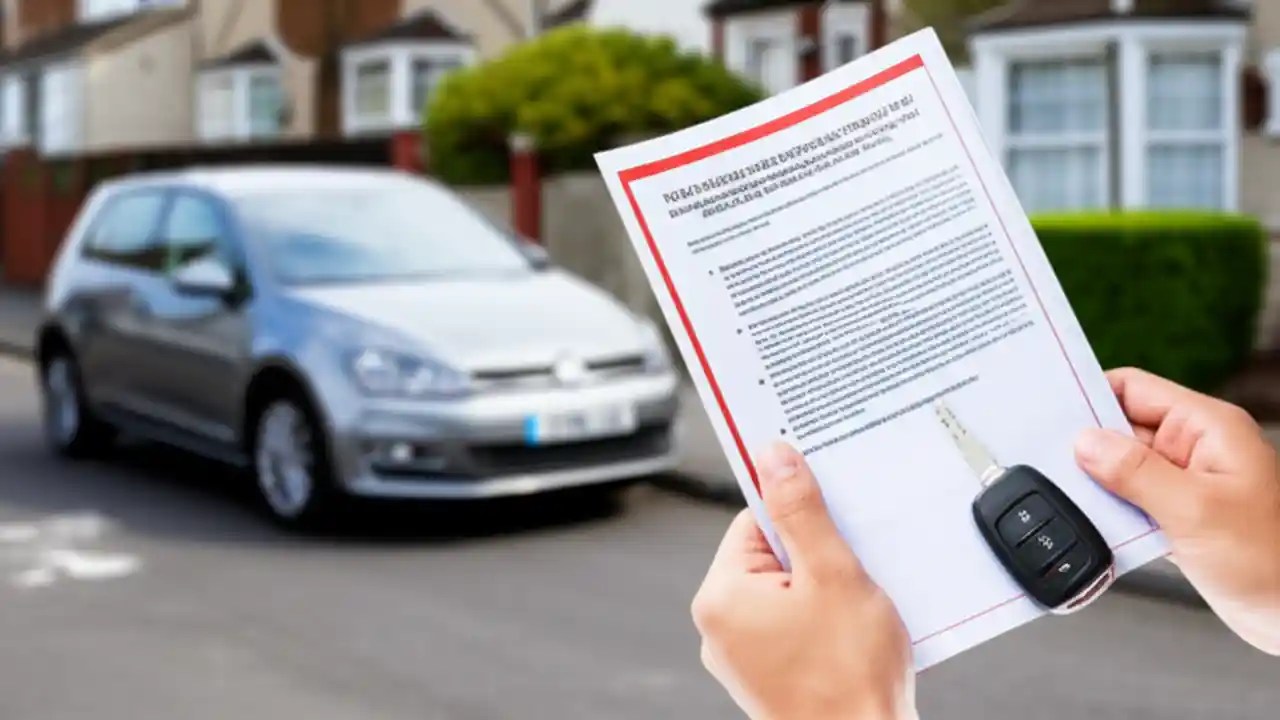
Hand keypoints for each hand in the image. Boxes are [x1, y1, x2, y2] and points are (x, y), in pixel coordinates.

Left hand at [692, 442, 916, 719]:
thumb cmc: (850, 678)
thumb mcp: (833, 574)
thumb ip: (801, 510)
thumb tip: (773, 456)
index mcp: (720, 596)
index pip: (754, 521)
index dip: (799, 517)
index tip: (832, 520)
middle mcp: (718, 627)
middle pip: (769, 556)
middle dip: (815, 557)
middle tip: (851, 574)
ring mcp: (740, 656)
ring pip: (784, 592)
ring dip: (822, 590)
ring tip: (853, 611)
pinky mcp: (765, 676)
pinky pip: (789, 625)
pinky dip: (820, 621)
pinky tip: (849, 634)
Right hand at [1075, 368, 1279, 655]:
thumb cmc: (1272, 562)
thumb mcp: (1194, 510)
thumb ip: (1135, 472)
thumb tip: (1085, 442)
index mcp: (1207, 428)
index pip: (1133, 388)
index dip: (1090, 396)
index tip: (1050, 415)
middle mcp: (1195, 449)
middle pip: (1121, 429)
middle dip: (1086, 448)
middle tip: (1049, 462)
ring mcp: (1187, 483)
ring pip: (1121, 469)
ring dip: (1098, 485)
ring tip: (1073, 500)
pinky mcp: (1179, 516)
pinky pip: (1131, 501)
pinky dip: (1111, 512)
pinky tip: (1098, 526)